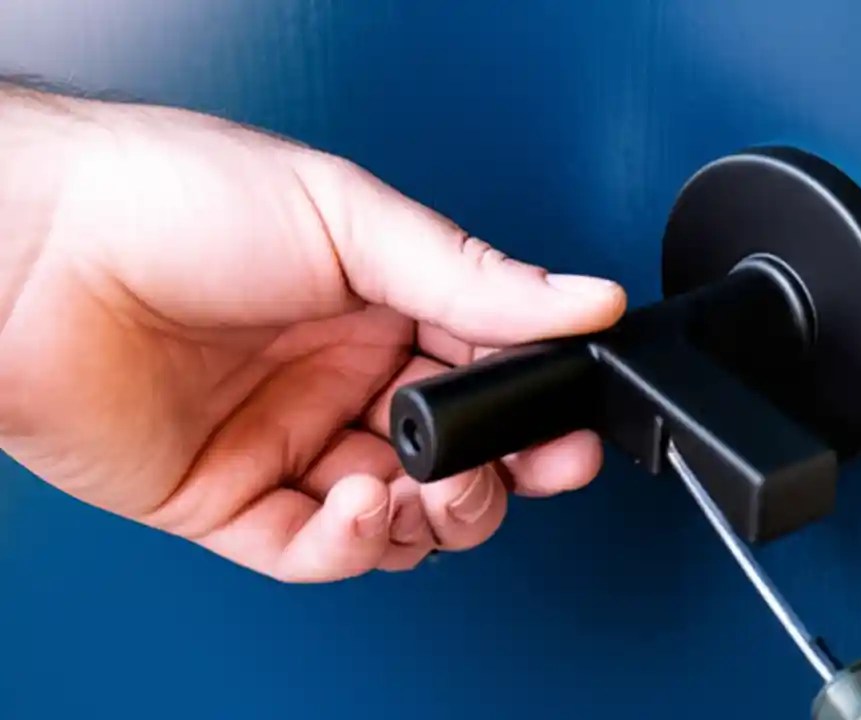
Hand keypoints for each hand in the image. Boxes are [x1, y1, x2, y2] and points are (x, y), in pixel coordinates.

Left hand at [0, 86, 625, 581]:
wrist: (33, 248)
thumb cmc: (171, 199)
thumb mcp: (350, 219)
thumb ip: (474, 278)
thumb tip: (583, 299)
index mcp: (378, 305)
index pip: (484, 375)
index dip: (531, 410)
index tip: (569, 427)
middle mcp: (338, 378)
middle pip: (450, 460)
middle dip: (496, 477)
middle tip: (523, 471)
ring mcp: (286, 442)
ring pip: (393, 516)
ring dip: (429, 515)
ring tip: (426, 486)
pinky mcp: (227, 501)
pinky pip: (310, 550)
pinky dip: (350, 544)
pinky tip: (358, 503)